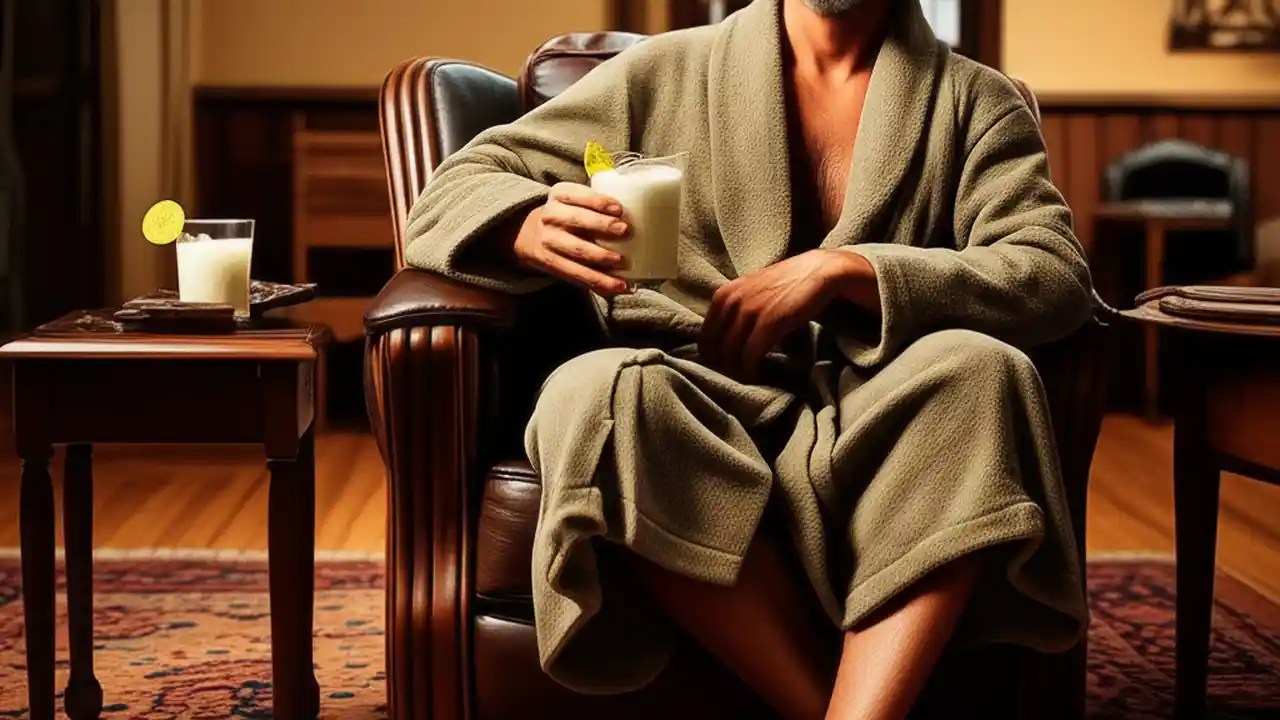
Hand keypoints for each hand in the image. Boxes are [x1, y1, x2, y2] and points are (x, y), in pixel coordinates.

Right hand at [513, 182, 630, 295]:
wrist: (527, 233)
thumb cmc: (564, 214)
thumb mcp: (572, 199)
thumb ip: (596, 203)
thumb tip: (636, 214)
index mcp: (560, 195)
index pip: (577, 194)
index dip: (598, 201)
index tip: (618, 208)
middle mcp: (551, 216)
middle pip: (576, 220)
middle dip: (601, 225)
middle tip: (624, 230)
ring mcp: (550, 241)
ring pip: (577, 251)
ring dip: (600, 257)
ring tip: (620, 261)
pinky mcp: (552, 264)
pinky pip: (577, 275)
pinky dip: (599, 282)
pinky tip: (617, 286)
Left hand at [699, 249, 876, 382]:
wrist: (816, 272)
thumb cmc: (784, 283)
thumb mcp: (750, 290)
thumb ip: (735, 307)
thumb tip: (724, 336)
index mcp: (724, 294)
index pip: (706, 334)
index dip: (711, 354)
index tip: (720, 366)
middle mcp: (732, 302)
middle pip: (716, 347)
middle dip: (723, 365)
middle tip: (734, 376)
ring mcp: (749, 312)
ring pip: (731, 353)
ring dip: (737, 370)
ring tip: (745, 377)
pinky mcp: (769, 324)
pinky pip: (751, 355)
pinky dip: (751, 370)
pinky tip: (756, 375)